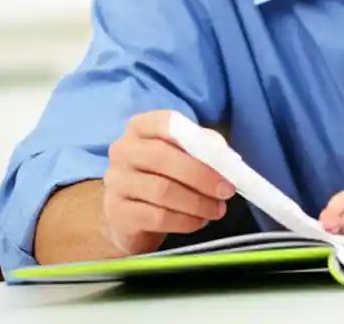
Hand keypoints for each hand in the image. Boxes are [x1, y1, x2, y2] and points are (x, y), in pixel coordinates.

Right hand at [101, 110, 235, 255]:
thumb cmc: (164, 176)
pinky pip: (158, 217)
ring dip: (197, 202)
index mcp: (140, 128)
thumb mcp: (183, 155)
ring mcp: (116, 182)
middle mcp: (123, 150)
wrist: (131, 217)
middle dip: (202, 175)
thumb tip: (225, 157)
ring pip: (162, 190)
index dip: (198, 139)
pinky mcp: (118, 213)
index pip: (166, 122)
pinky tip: (199, 221)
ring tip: (217, 209)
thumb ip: (204, 148)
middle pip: (163, 157)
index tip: (224, 158)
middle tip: (227, 190)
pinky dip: (185, 221)